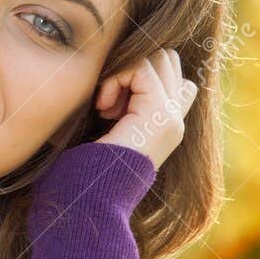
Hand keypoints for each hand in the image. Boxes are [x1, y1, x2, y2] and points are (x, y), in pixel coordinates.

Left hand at [93, 47, 197, 170]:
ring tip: (106, 108)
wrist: (88, 199)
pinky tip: (103, 108)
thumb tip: (121, 78)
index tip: (109, 110)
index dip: (138, 80)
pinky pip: (143, 67)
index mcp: (165, 127)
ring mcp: (172, 118)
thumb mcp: (106, 133)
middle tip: (109, 105)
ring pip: (161, 59)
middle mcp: (175, 122)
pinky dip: (118, 78)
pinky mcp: (160, 114)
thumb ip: (123, 108)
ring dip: (127, 74)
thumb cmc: (84, 170)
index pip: (173, 79)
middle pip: (169, 63)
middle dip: (135, 71)